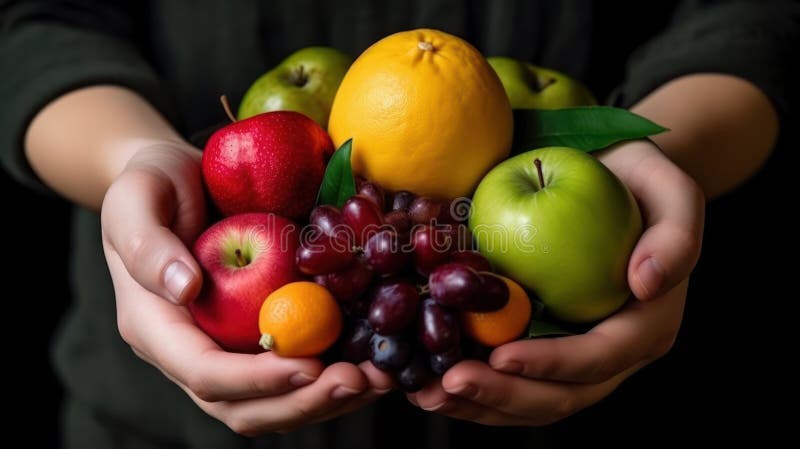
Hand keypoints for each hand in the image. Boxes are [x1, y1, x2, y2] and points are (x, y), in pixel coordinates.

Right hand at [101, 142, 391, 434]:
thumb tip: (184, 288)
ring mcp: (225, 348)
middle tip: (359, 380)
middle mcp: (191, 350)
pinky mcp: (256, 335)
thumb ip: (148, 245)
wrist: (177, 179)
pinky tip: (373, 362)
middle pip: (244, 406)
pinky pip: (293, 372)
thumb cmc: (151, 184)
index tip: (310, 365)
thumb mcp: (136, 200)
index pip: (205, 374)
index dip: (258, 379)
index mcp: (156, 328)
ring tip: (378, 379)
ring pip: (273, 402)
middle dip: (303, 402)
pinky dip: (331, 376)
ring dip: (326, 400)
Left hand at [409, 140, 704, 424]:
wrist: (612, 178)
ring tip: (426, 393)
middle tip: (448, 384)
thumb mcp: (670, 190)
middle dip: (503, 397)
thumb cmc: (639, 181)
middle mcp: (609, 350)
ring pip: (530, 399)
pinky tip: (429, 377)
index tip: (501, 357)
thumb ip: (677, 234)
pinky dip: (472, 385)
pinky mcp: (540, 341)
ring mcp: (572, 351)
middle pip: (560, 394)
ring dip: (479, 404)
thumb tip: (646, 283)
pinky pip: (508, 376)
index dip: (552, 364)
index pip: (598, 358)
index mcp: (644, 326)